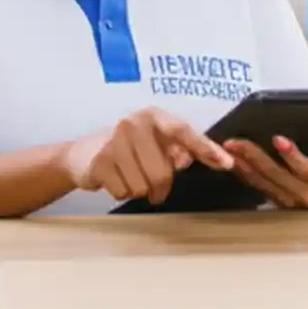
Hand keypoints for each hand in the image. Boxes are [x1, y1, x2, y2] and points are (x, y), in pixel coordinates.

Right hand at [61, 107, 234, 203]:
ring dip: (140, 190)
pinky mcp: (100, 161)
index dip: (206, 149)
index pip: (184, 132)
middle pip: (164, 172)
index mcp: (153, 116)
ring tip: (129, 176)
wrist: (80, 154)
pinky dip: (122, 192)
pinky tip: (114, 178)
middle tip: (151, 184)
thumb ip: (175, 150)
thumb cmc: (126, 149)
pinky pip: (124, 192)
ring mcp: (115, 141)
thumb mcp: (152, 143)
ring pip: (144, 186)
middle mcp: (134, 123)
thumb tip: (186, 158)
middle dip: (160, 186)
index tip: (227, 163)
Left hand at [223, 124, 307, 208]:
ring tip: (228, 147)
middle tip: (237, 141)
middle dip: (255, 158)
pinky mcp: (273, 196)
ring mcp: (286, 197)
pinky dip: (241, 171)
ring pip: (261, 182)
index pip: (306, 170)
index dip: (292, 156)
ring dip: (243, 164)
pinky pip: (254, 185)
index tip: (278, 139)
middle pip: (276, 176)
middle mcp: (303, 192)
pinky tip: (229, 158)